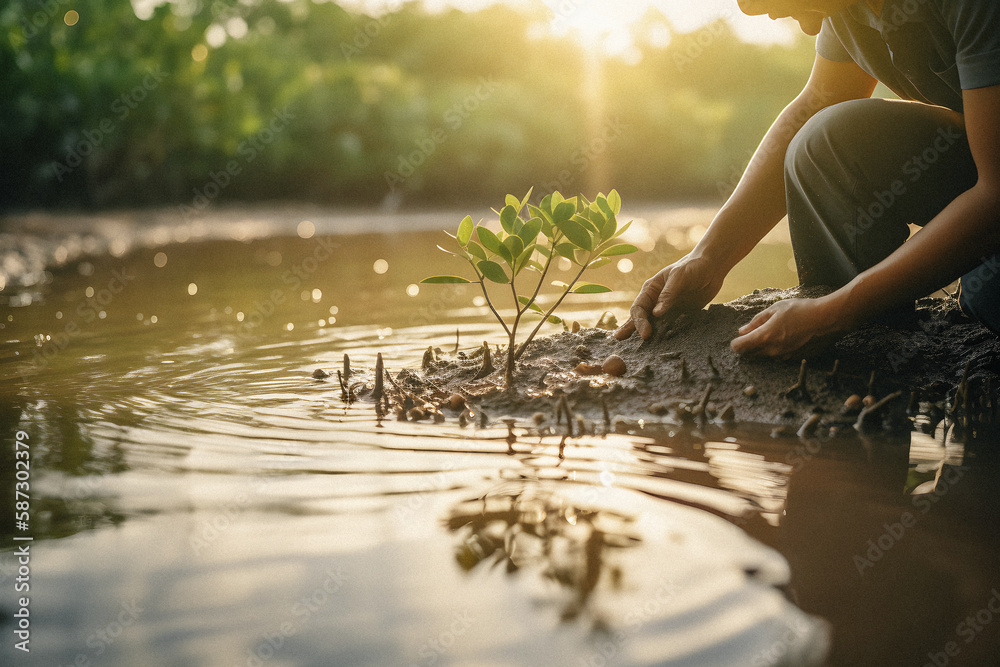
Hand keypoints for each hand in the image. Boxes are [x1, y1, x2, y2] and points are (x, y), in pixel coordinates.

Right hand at [614, 254, 725, 340]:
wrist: (713, 267)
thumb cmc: (693, 266)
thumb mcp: (679, 277)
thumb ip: (668, 295)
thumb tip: (655, 314)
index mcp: (651, 289)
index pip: (639, 308)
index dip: (639, 322)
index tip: (645, 335)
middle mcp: (656, 300)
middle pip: (640, 318)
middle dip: (631, 330)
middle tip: (620, 342)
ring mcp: (667, 309)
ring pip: (653, 325)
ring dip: (646, 335)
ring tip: (637, 351)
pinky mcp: (680, 315)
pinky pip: (670, 328)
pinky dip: (665, 337)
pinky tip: (662, 348)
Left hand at [730, 296, 848, 357]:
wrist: (828, 320)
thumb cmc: (801, 310)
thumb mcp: (776, 309)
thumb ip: (756, 321)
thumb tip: (742, 331)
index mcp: (765, 337)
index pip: (739, 347)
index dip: (736, 342)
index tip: (740, 337)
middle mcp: (772, 350)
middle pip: (750, 354)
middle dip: (749, 345)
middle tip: (757, 332)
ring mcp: (784, 357)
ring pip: (765, 355)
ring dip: (765, 347)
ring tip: (777, 331)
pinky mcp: (794, 359)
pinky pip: (779, 356)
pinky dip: (778, 348)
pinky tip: (788, 336)